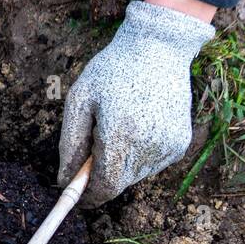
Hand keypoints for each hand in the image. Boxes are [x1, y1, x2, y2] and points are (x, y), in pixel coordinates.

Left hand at [57, 0, 215, 206]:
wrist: (158, 48)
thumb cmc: (112, 70)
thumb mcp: (79, 100)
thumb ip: (70, 144)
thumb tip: (64, 180)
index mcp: (120, 136)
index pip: (104, 187)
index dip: (88, 195)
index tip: (75, 195)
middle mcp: (148, 146)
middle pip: (119, 184)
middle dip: (102, 174)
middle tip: (95, 144)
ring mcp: (168, 147)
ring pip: (135, 175)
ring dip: (121, 163)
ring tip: (120, 125)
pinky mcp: (180, 143)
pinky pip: (152, 163)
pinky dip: (140, 154)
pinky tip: (138, 124)